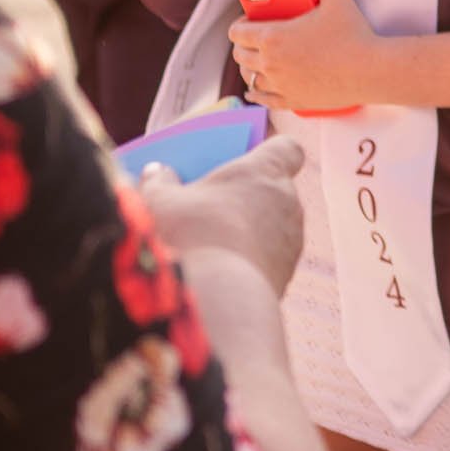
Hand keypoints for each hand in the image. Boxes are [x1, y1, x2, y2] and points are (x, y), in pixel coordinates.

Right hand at [139, 135, 307, 296]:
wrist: (215, 302)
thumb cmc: (189, 236)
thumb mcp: (160, 202)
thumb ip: (159, 182)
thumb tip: (157, 173)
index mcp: (264, 172)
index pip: (287, 149)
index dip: (271, 150)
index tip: (251, 155)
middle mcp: (288, 202)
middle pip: (277, 188)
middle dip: (251, 194)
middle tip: (217, 203)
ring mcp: (291, 240)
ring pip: (275, 225)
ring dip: (252, 229)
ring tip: (215, 240)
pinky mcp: (286, 274)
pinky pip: (270, 257)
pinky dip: (252, 259)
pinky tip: (221, 269)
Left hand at [229, 0, 379, 111]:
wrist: (371, 70)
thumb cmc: (354, 33)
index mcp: (273, 37)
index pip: (237, 33)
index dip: (239, 24)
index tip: (249, 20)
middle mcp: (270, 63)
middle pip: (239, 55)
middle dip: (242, 45)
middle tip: (255, 38)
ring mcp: (280, 85)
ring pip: (249, 77)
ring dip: (250, 68)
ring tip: (258, 61)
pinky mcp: (293, 101)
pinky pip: (263, 99)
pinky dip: (255, 93)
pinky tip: (254, 89)